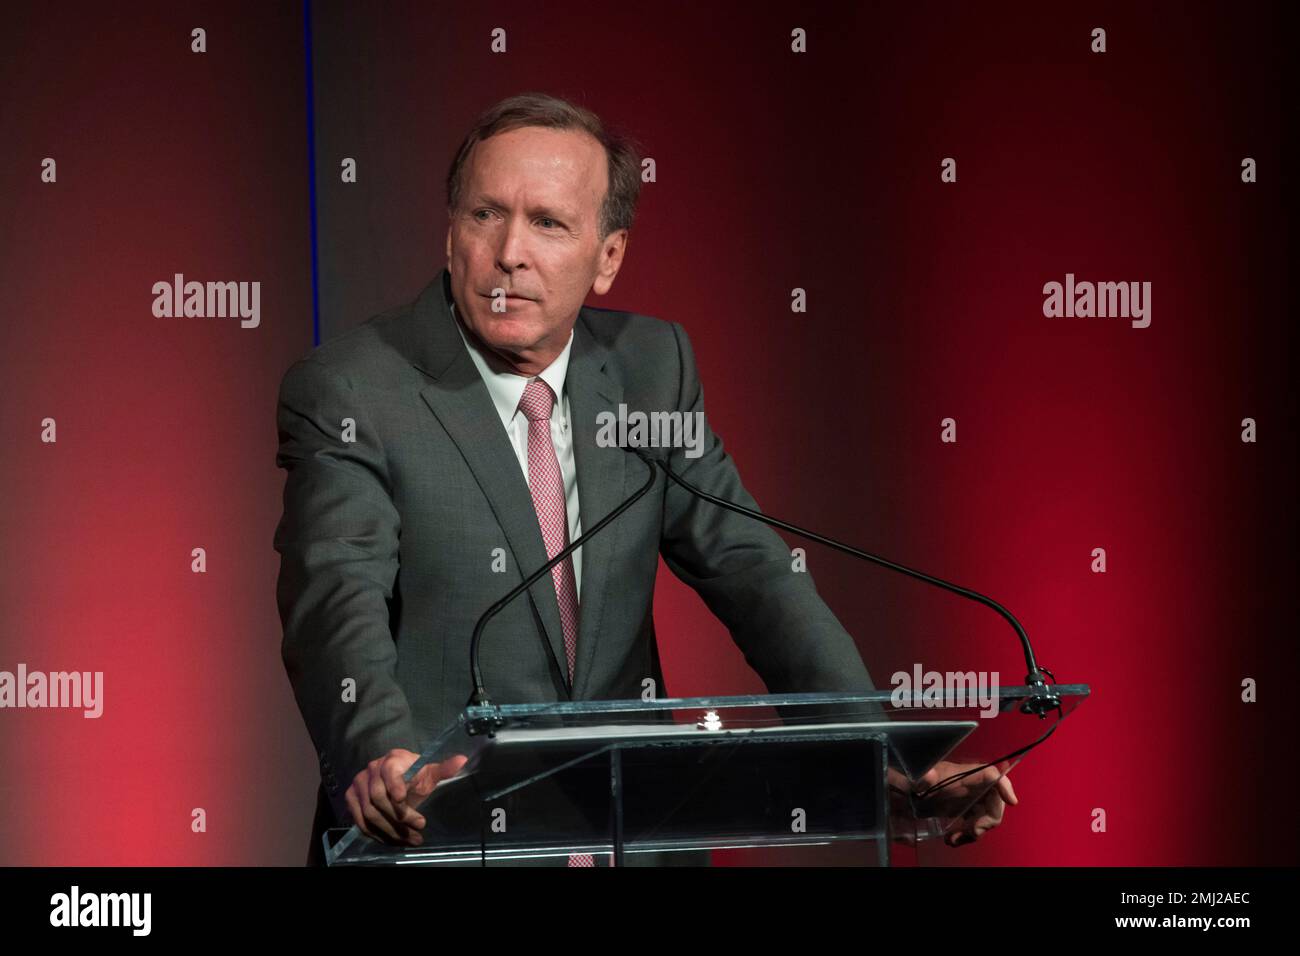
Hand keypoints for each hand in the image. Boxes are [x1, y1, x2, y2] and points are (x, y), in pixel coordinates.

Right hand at [345, 749, 468, 846]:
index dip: (394, 785)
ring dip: (391, 831)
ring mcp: (358, 785)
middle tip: (420, 827)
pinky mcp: (351, 800)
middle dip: (400, 816)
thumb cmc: (415, 776)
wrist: (396, 780)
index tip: (403, 799)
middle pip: (379, 798)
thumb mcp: (430, 773)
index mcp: (392, 760)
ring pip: (370, 814)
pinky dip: (379, 835)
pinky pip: (362, 823)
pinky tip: (395, 841)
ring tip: (412, 840)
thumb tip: (462, 760)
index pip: (389, 772)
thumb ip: (444, 768)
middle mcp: (371, 769)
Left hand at [891, 760, 1017, 847]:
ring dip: (976, 832)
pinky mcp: (960, 810)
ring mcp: (966, 799)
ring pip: (986, 816)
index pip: (990, 774)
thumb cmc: (906, 779)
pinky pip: (974, 824)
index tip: (1012, 801)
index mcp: (961, 774)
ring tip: (955, 839)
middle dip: (989, 820)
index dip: (1005, 785)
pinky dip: (967, 835)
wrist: (897, 790)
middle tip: (972, 832)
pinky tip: (952, 840)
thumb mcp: (912, 779)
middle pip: (994, 801)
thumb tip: (929, 776)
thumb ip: (920, 777)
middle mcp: (968, 786)